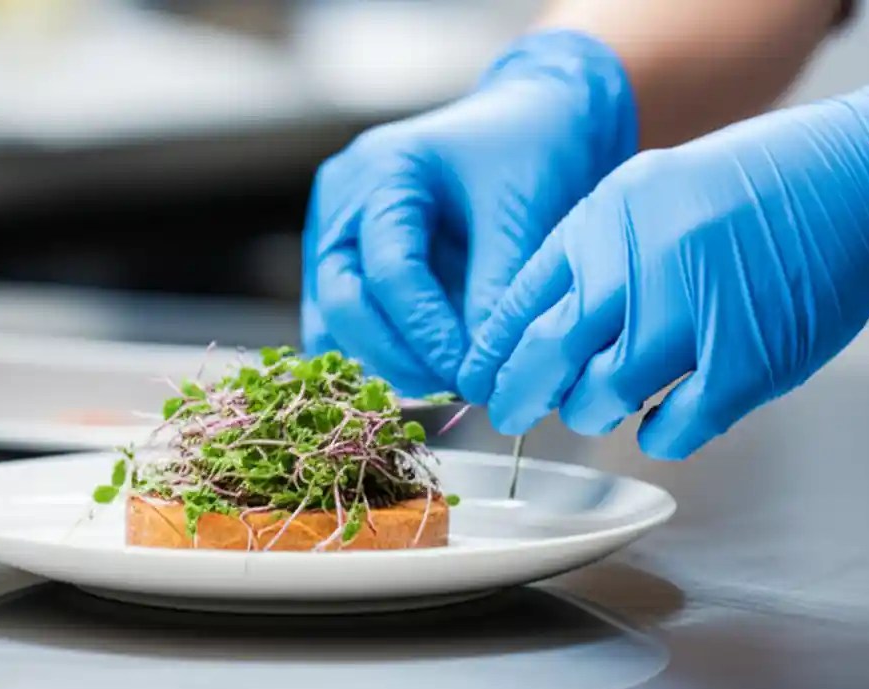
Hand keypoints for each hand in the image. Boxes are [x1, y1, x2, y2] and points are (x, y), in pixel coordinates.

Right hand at [302, 30, 636, 395]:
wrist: (533, 119)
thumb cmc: (530, 149)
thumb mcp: (522, 210)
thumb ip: (496, 288)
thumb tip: (478, 370)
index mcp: (381, 171)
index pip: (389, 270)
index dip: (426, 331)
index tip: (470, 372)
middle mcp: (343, 202)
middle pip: (344, 300)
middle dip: (396, 356)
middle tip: (454, 388)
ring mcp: (336, 232)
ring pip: (335, 321)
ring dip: (384, 361)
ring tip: (446, 383)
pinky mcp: (347, 262)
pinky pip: (347, 323)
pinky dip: (380, 352)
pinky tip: (427, 372)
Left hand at [459, 78, 868, 458]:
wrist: (852, 179)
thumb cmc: (747, 186)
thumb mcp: (642, 191)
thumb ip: (589, 250)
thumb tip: (540, 322)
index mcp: (602, 223)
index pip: (520, 303)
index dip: (494, 353)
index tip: (481, 379)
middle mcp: (634, 269)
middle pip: (546, 357)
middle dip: (519, 396)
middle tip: (512, 412)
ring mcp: (687, 320)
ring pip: (600, 399)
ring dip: (591, 411)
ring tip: (598, 404)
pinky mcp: (741, 365)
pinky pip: (673, 430)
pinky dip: (658, 435)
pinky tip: (658, 421)